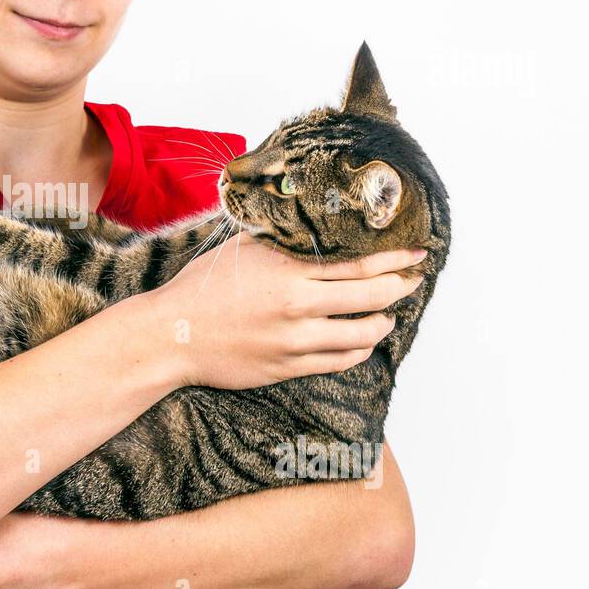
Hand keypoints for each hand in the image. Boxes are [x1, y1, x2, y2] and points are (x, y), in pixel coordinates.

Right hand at [146, 231, 426, 390]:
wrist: (173, 336)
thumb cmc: (201, 288)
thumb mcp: (240, 249)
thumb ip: (278, 237)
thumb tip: (308, 220)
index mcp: (288, 270)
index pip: (359, 263)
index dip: (394, 260)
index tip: (416, 255)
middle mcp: (298, 306)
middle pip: (370, 297)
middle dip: (399, 289)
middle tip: (411, 282)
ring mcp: (295, 341)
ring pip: (361, 334)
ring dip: (383, 324)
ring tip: (388, 316)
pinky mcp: (288, 367)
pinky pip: (338, 361)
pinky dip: (358, 350)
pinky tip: (362, 341)